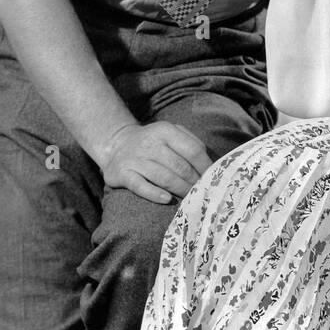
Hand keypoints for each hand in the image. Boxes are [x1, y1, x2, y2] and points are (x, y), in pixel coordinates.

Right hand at [98, 121, 212, 204]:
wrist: (116, 144)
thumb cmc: (152, 142)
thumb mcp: (170, 133)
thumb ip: (190, 142)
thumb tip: (211, 162)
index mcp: (165, 130)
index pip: (192, 150)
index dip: (205, 166)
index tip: (213, 178)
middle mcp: (149, 143)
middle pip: (180, 166)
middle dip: (194, 181)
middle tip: (203, 191)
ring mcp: (135, 159)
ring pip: (164, 178)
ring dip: (181, 189)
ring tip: (191, 197)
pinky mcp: (122, 174)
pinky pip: (141, 186)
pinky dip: (155, 194)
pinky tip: (167, 199)